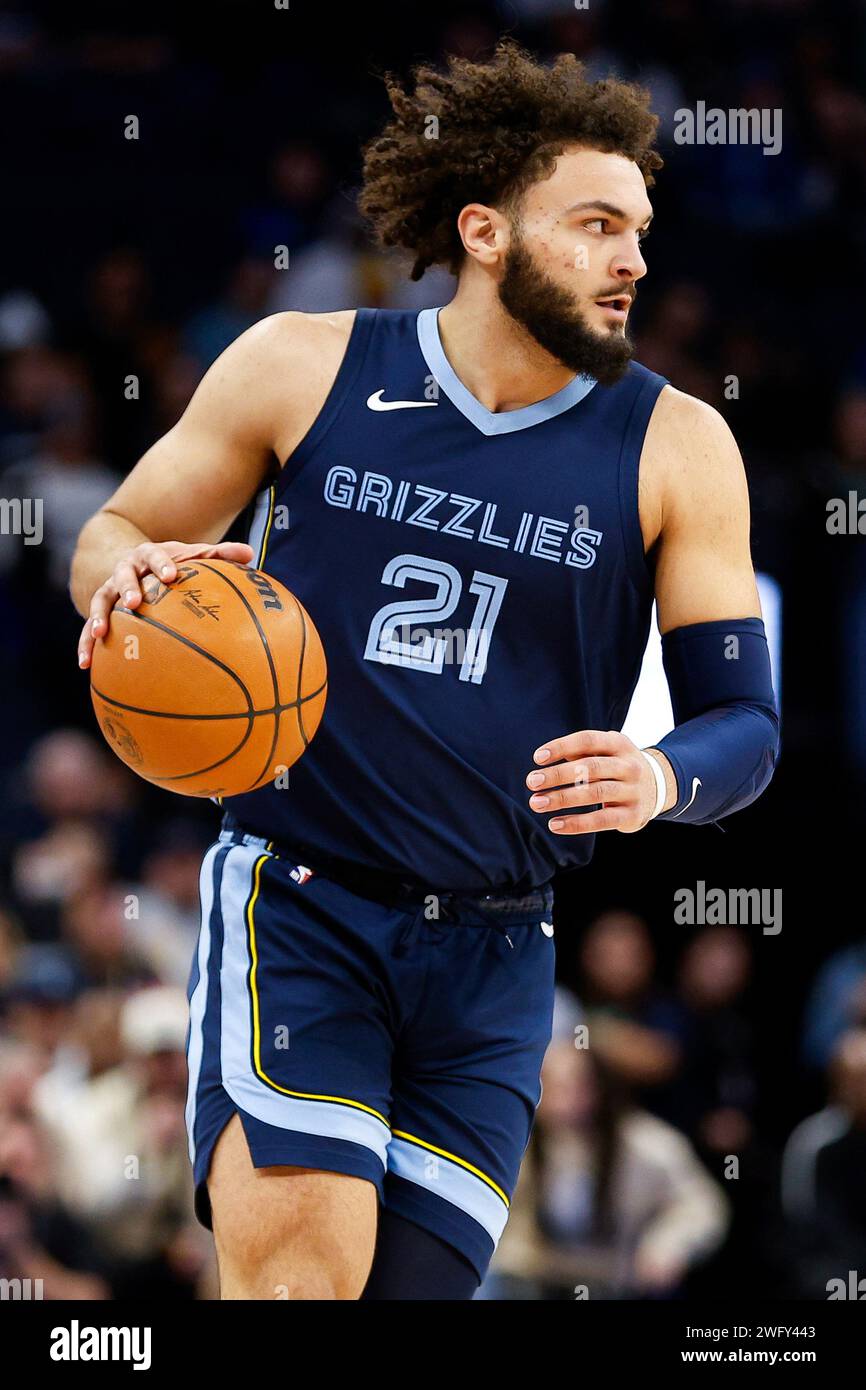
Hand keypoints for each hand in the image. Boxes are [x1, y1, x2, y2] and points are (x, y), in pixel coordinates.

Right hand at [77, 540, 253, 668]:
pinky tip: (85, 665)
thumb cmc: (173, 565)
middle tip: (134, 603)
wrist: (135, 565)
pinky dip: (86, 644)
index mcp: (148, 555)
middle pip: (122, 575)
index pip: (154, 554)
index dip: (162, 563)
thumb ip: (219, 555)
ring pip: (100, 600)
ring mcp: (109, 590)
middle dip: (127, 588)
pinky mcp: (101, 611)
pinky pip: (89, 628)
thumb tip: (250, 554)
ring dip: (97, 616)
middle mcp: (125, 570)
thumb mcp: (193, 556)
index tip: (171, 575)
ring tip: (100, 634)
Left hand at [525, 729, 671, 834]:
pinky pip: (602, 820)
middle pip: (590, 767)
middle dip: (558, 775)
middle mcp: (629, 765)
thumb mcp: (605, 752)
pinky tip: (555, 824)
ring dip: (563, 798)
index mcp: (619, 744)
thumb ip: (579, 754)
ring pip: (595, 793)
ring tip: (537, 803)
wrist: (657, 787)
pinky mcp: (632, 814)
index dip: (562, 747)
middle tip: (532, 782)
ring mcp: (633, 790)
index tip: (538, 758)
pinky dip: (577, 824)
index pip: (588, 741)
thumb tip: (545, 762)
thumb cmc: (616, 767)